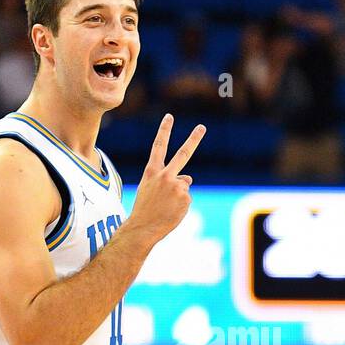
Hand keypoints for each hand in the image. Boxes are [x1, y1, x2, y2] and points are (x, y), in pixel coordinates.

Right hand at [125, 114, 204, 246]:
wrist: (142, 228)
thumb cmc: (145, 210)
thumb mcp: (150, 190)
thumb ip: (168, 180)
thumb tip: (189, 178)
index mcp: (152, 171)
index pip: (158, 146)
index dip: (164, 130)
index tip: (170, 117)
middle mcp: (165, 175)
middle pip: (183, 154)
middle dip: (193, 139)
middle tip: (202, 127)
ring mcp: (176, 185)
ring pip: (184, 186)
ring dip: (178, 196)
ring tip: (165, 207)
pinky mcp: (185, 196)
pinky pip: (187, 199)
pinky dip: (181, 206)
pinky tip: (171, 211)